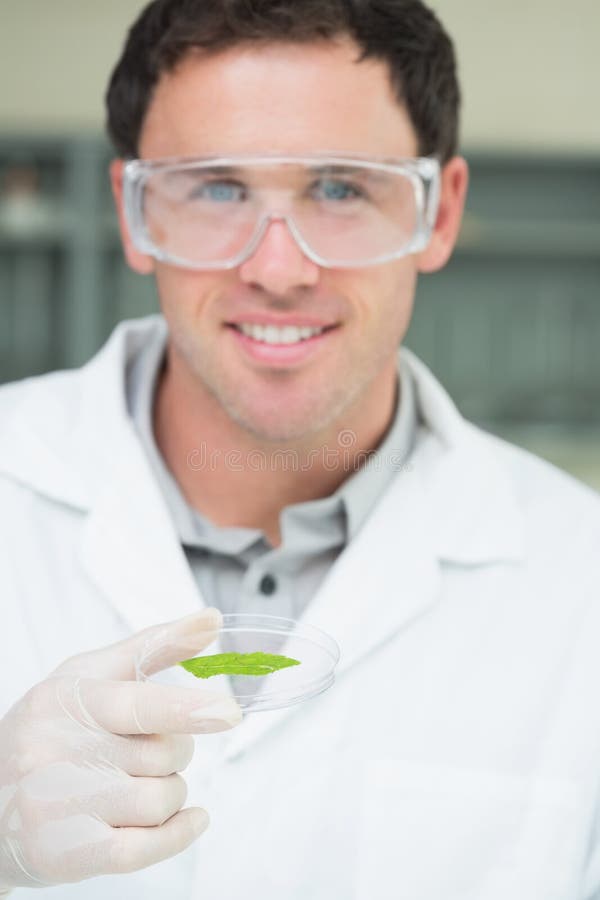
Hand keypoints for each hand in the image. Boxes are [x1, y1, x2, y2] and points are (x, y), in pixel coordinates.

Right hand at [0, 608, 241, 890]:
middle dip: (176, 751)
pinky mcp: (66, 853)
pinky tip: (191, 819)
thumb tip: (211, 620)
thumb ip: (153, 646)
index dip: (186, 708)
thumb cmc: (51, 729)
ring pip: (160, 800)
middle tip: (154, 749)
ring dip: (172, 791)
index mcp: (66, 700)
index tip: (228, 712)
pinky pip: (144, 848)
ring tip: (147, 782)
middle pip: (162, 754)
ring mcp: (57, 806)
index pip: (136, 705)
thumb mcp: (90, 675)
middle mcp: (55, 752)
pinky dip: (179, 833)